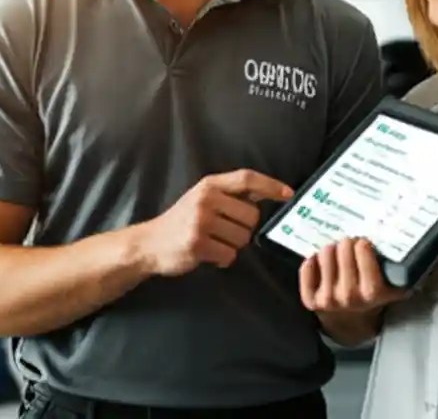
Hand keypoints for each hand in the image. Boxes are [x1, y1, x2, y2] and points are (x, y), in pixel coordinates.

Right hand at [138, 170, 293, 276]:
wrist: (149, 244)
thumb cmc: (181, 221)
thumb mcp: (203, 199)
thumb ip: (231, 195)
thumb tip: (267, 191)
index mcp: (209, 185)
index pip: (246, 178)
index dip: (270, 185)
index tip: (288, 194)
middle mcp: (205, 199)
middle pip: (251, 215)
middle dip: (244, 228)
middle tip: (225, 231)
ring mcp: (200, 222)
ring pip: (243, 238)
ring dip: (233, 245)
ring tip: (213, 242)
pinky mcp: (198, 244)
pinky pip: (230, 255)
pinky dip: (223, 259)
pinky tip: (208, 254)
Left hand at [300, 237, 410, 313]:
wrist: (353, 327)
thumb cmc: (375, 300)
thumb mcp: (396, 289)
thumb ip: (411, 271)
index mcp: (372, 291)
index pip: (362, 248)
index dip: (363, 243)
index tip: (364, 245)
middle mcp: (349, 295)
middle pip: (343, 247)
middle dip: (347, 243)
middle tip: (350, 247)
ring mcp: (328, 299)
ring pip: (324, 253)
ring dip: (331, 250)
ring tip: (338, 256)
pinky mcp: (311, 301)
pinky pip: (306, 267)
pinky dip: (312, 261)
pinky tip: (322, 264)